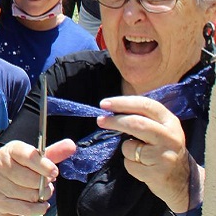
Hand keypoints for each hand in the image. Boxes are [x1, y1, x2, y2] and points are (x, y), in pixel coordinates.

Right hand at [0, 139, 75, 215]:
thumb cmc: (14, 169)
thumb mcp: (30, 158)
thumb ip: (51, 153)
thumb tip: (70, 146)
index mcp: (11, 150)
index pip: (28, 155)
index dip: (44, 165)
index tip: (54, 172)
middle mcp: (1, 165)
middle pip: (33, 179)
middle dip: (45, 184)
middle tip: (46, 183)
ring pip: (31, 195)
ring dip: (41, 196)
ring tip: (39, 192)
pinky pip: (26, 209)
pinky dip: (37, 208)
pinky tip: (39, 204)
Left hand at [97, 96, 191, 212]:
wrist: (183, 181)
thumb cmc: (163, 150)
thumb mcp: (160, 130)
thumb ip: (142, 118)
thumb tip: (111, 110)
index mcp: (170, 122)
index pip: (146, 105)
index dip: (123, 103)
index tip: (104, 104)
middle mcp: (170, 137)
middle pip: (137, 123)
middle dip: (114, 121)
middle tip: (100, 120)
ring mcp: (165, 156)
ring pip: (130, 146)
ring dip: (126, 150)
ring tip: (139, 155)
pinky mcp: (157, 173)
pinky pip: (130, 164)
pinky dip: (130, 165)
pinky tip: (143, 167)